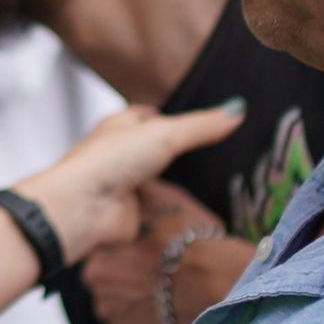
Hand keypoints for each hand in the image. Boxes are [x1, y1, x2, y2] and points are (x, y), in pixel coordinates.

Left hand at [17, 101, 243, 266]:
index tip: (203, 120)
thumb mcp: (165, 134)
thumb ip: (203, 125)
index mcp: (122, 125)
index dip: (173, 116)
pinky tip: (198, 209)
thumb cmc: (111, 161)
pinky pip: (158, 208)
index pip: (150, 115)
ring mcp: (125, 185)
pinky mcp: (130, 213)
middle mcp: (121, 154)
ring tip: (216, 182)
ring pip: (158, 180)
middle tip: (217, 154)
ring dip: (178, 183)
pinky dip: (174, 209)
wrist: (84, 209)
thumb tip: (239, 109)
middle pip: (156, 149)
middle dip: (180, 153)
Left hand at [79, 180, 236, 323]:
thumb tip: (129, 184)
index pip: (103, 254)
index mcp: (98, 259)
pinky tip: (168, 311)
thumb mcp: (168, 204)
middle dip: (128, 278)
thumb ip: (140, 195)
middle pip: (108, 283)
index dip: (126, 252)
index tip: (146, 252)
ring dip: (135, 302)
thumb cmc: (194, 244)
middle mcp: (97, 293)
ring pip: (119, 308)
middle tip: (158, 272)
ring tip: (167, 293)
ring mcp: (113, 321)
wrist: (222, 288)